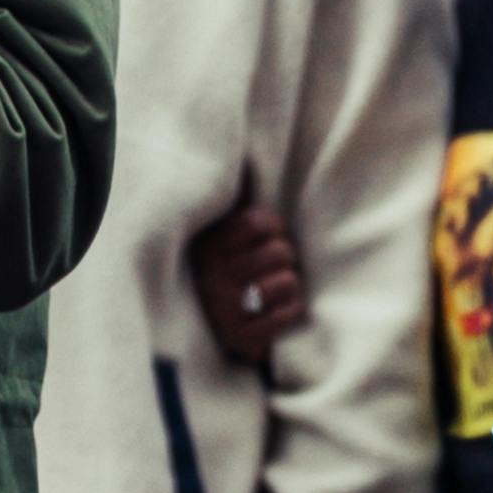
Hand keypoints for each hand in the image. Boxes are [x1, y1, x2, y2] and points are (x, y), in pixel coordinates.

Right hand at [190, 186, 304, 363]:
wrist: (203, 329)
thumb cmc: (224, 266)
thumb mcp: (221, 229)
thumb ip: (235, 195)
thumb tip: (245, 154)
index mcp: (207, 245)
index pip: (261, 223)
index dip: (272, 227)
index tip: (263, 235)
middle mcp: (212, 277)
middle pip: (280, 252)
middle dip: (282, 256)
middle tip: (268, 264)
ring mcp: (226, 310)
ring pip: (287, 282)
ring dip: (287, 284)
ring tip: (272, 286)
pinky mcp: (241, 338)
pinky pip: (289, 313)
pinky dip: (289, 310)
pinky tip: (274, 309)